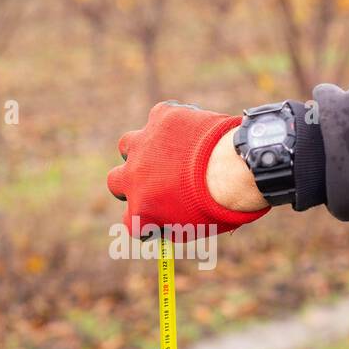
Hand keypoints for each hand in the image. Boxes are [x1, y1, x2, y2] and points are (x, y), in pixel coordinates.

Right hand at [106, 101, 269, 238]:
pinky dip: (171, 125)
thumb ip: (175, 226)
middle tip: (153, 182)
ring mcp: (143, 145)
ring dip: (141, 150)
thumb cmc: (219, 205)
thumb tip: (171, 223)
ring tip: (167, 152)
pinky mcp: (160, 118)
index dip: (147, 220)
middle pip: (115, 182)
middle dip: (130, 183)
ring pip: (127, 145)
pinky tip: (191, 131)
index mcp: (140, 211)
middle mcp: (132, 177)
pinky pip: (159, 118)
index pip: (131, 222)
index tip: (161, 217)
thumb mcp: (195, 229)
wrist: (233, 168)